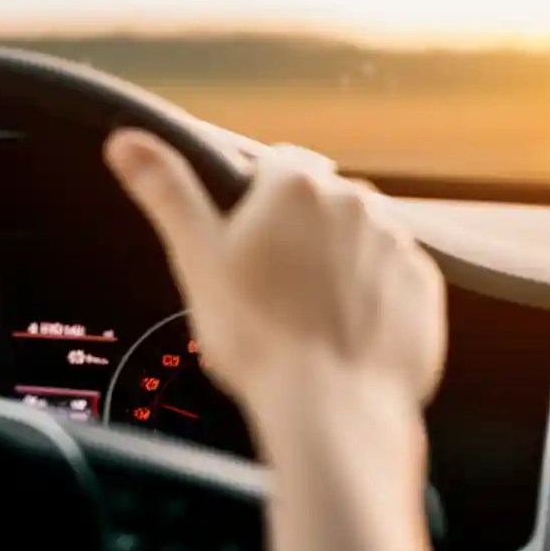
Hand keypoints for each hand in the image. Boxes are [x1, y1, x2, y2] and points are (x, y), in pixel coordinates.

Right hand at [104, 129, 445, 418]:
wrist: (330, 409)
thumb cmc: (257, 338)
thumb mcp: (196, 261)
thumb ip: (167, 193)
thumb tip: (126, 141)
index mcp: (296, 186)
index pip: (272, 163)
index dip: (252, 199)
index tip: (242, 240)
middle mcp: (356, 200)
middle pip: (317, 202)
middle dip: (296, 232)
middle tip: (265, 288)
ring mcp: (397, 243)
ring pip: (355, 239)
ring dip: (333, 262)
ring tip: (304, 317)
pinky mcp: (423, 287)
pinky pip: (390, 278)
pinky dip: (369, 296)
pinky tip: (341, 332)